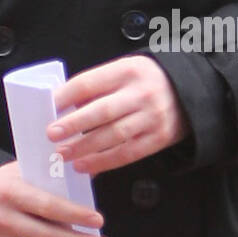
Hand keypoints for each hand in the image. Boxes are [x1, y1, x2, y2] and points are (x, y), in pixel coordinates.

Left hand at [48, 55, 187, 175]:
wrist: (189, 91)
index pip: (89, 83)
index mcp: (126, 71)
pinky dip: (104, 162)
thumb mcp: (123, 70)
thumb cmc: (144, 80)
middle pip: (101, 111)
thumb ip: (97, 86)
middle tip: (51, 134)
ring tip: (63, 154)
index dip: (65, 97)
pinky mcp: (159, 139)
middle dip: (73, 124)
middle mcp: (140, 94)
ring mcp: (151, 118)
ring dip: (85, 148)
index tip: (48, 107)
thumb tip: (63, 108)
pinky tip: (86, 166)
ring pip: (113, 136)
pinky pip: (128, 153)